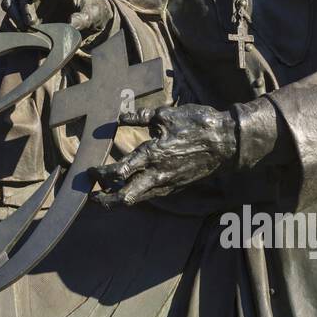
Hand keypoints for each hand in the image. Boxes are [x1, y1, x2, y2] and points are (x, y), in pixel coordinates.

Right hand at [2, 0, 111, 40]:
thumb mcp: (93, 14)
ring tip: (23, 28)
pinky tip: (16, 30)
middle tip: (30, 23)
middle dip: (23, 4)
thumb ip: (83, 18)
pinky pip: (11, 10)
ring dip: (13, 12)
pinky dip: (11, 19)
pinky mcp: (27, 8)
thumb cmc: (92, 10)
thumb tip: (71, 22)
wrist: (88, 16)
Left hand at [91, 104, 235, 206]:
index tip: (89, 171)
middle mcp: (157, 175)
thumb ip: (140, 117)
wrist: (227, 142)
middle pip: (125, 198)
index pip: (118, 172)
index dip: (100, 174)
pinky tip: (130, 187)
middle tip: (91, 196)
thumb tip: (119, 116)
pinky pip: (150, 195)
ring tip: (105, 195)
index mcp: (152, 155)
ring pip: (138, 199)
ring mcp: (168, 184)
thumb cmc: (197, 125)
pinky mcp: (175, 186)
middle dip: (105, 200)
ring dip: (119, 199)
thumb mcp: (166, 115)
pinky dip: (136, 195)